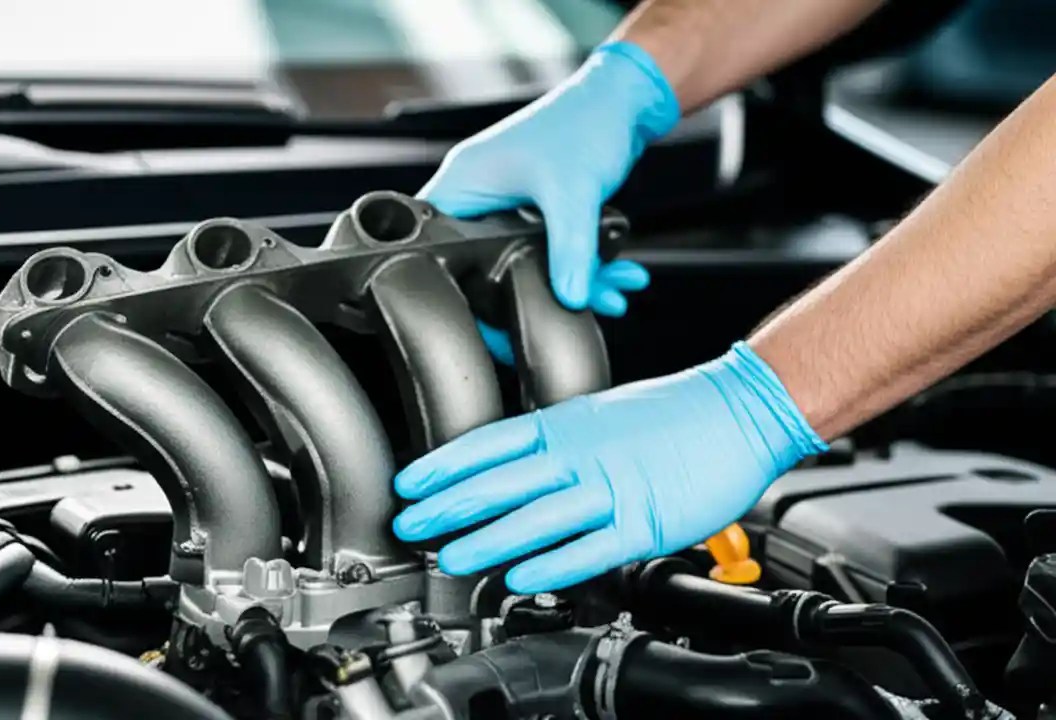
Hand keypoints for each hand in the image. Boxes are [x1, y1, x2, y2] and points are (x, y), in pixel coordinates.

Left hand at [392, 342, 826, 593]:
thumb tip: (508, 466)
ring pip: (536, 518)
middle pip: (501, 482)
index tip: (409, 483)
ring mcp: (612, 488)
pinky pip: (590, 548)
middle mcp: (581, 455)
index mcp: (566, 424)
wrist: (742, 410)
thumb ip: (553, 442)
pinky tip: (521, 576)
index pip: (490, 443)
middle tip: (409, 525)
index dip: (444, 464)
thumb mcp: (598, 413)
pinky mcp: (644, 522)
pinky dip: (553, 563)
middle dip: (447, 506)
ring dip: (487, 539)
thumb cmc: (673, 414)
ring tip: (450, 556)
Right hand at [417, 41, 677, 362]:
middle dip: (532, 295)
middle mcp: (479, 196)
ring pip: (528, 265)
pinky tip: (615, 278)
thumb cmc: (586, 122)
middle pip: (487, 267)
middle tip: (554, 318)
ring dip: (569, 283)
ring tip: (607, 296)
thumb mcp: (574, 195)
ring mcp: (508, 204)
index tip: (489, 323)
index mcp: (463, 186)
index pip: (436, 251)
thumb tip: (570, 299)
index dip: (459, 293)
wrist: (625, 100)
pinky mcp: (537, 208)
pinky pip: (551, 252)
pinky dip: (582, 267)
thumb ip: (571, 253)